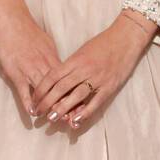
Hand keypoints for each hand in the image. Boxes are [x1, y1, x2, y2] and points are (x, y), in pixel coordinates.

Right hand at [0, 0, 63, 119]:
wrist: (13, 22)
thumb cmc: (29, 32)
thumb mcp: (47, 44)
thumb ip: (54, 58)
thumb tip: (63, 68)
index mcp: (53, 59)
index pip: (68, 80)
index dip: (74, 93)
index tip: (82, 105)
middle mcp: (44, 66)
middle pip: (58, 88)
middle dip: (66, 104)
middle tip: (72, 118)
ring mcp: (30, 70)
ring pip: (44, 92)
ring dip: (50, 107)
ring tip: (55, 120)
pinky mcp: (16, 73)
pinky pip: (24, 91)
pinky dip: (29, 103)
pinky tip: (33, 113)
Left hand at [31, 15, 149, 128]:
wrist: (126, 38)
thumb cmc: (103, 43)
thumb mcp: (83, 50)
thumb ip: (71, 65)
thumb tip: (57, 80)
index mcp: (76, 60)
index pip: (53, 76)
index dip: (41, 89)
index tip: (34, 99)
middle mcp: (84, 69)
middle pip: (61, 88)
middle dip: (47, 102)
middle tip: (38, 112)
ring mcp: (97, 78)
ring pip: (76, 96)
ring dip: (62, 109)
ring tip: (52, 118)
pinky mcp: (109, 86)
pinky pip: (95, 102)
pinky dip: (84, 113)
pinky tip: (75, 122)